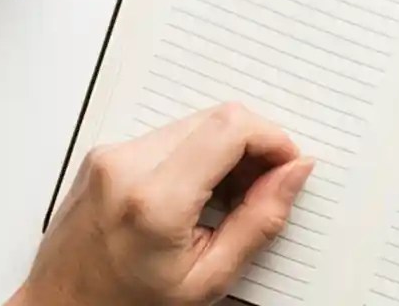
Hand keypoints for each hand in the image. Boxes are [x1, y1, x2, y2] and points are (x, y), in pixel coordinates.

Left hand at [9, 103, 314, 305]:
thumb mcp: (207, 281)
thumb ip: (259, 222)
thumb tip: (293, 173)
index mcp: (154, 200)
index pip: (231, 128)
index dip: (273, 140)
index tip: (286, 166)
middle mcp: (126, 166)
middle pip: (217, 118)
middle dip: (253, 147)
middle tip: (261, 190)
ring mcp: (110, 156)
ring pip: (195, 123)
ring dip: (225, 152)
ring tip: (226, 201)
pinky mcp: (104, 155)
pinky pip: (168, 135)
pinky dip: (196, 157)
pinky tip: (197, 196)